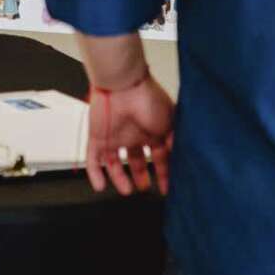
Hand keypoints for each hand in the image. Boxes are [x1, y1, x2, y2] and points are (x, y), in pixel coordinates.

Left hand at [85, 72, 174, 195]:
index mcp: (152, 131)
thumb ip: (176, 142)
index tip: (167, 187)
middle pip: (135, 161)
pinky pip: (93, 158)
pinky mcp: (98, 137)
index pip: (159, 158)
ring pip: (114, 162)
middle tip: (144, 188)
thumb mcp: (171, 122)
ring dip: (119, 178)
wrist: (122, 84)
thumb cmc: (147, 97)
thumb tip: (181, 159)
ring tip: (127, 190)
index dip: (164, 173)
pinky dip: (95, 173)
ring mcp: (115, 136)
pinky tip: (100, 186)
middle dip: (141, 175)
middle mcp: (133, 135)